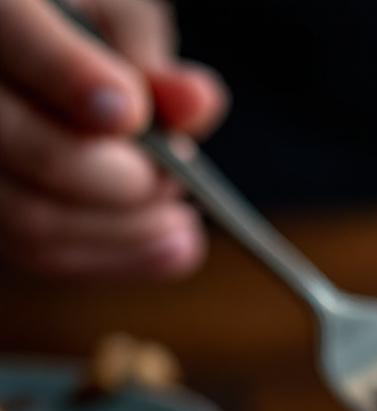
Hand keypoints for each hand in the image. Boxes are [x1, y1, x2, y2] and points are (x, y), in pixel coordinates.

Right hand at [0, 0, 225, 277]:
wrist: (49, 66)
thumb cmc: (89, 38)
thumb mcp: (121, 24)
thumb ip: (151, 61)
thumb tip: (193, 104)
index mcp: (0, 12)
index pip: (15, 35)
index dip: (70, 77)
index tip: (130, 112)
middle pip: (29, 148)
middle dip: (120, 180)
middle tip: (174, 182)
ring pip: (30, 218)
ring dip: (126, 234)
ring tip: (183, 227)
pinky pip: (39, 253)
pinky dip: (113, 256)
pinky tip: (166, 246)